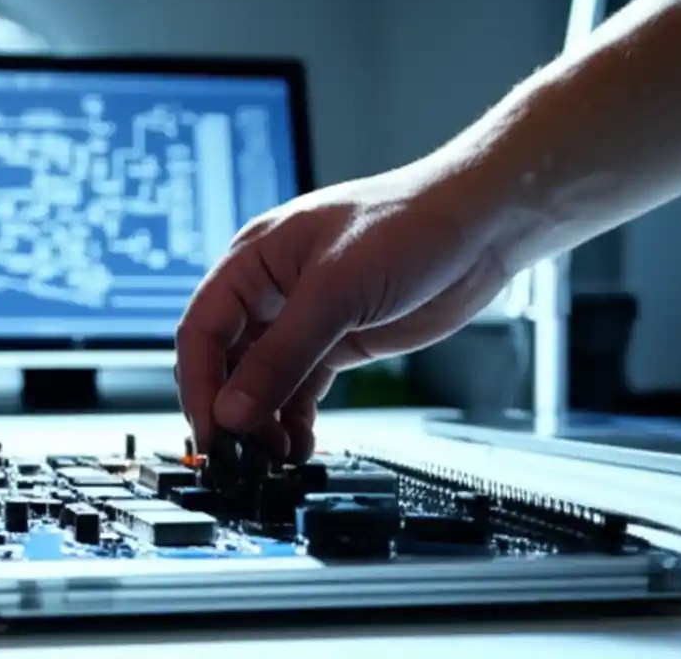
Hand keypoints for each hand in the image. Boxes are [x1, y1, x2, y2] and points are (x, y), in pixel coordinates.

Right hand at [175, 167, 513, 461]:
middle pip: (226, 361)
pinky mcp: (335, 342)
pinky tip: (299, 443)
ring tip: (276, 456)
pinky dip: (294, 419)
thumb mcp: (336, 290)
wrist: (480, 225)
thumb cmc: (408, 224)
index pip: (202, 330)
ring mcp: (302, 319)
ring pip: (262, 381)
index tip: (212, 430)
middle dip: (232, 408)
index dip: (200, 383)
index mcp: (252, 261)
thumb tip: (233, 410)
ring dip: (264, 421)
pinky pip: (299, 388)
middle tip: (243, 453)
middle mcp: (270, 291)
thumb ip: (282, 355)